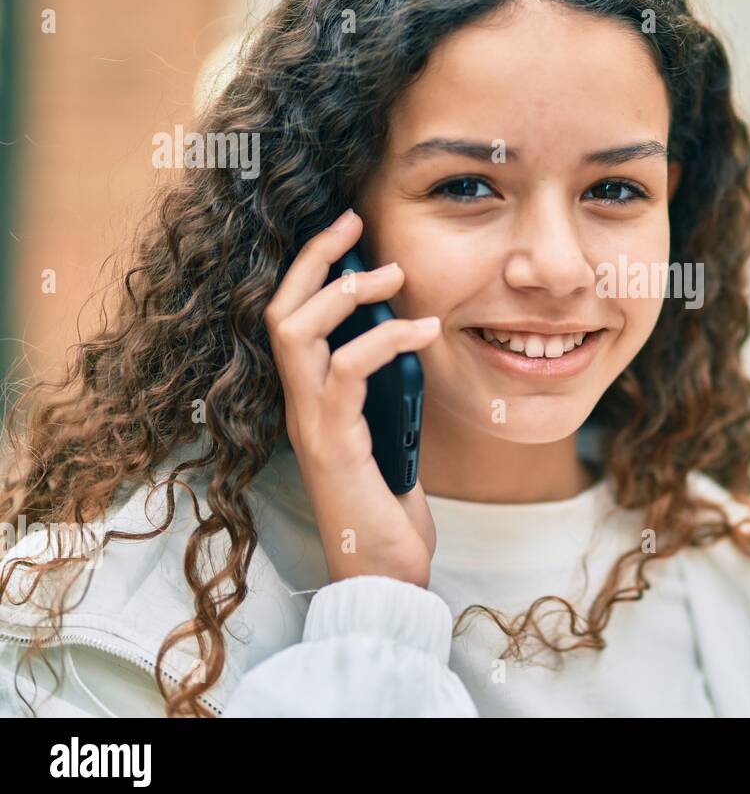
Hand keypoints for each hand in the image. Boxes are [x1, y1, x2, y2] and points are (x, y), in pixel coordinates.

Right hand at [264, 207, 439, 587]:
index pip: (293, 317)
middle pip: (280, 310)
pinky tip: (424, 329)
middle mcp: (300, 404)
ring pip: (298, 332)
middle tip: (352, 221)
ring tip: (394, 274)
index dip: (311, 268)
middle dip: (314, 259)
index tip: (345, 228)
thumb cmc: (389, 507)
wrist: (383, 572)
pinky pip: (347, 373)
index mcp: (312, 398)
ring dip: (345, 292)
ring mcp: (311, 423)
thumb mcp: (393, 431)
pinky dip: (385, 341)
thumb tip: (414, 340)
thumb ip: (389, 389)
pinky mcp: (334, 443)